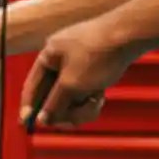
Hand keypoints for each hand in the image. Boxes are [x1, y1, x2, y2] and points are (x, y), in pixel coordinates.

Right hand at [21, 19, 140, 128]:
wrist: (132, 34)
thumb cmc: (98, 54)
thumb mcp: (72, 85)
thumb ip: (54, 104)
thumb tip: (43, 119)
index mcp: (48, 56)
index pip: (32, 86)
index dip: (29, 107)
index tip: (26, 124)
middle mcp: (60, 58)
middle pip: (53, 94)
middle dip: (64, 110)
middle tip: (72, 122)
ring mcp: (79, 61)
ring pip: (72, 94)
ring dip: (81, 106)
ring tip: (94, 105)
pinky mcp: (96, 65)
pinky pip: (86, 89)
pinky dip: (91, 97)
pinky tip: (100, 98)